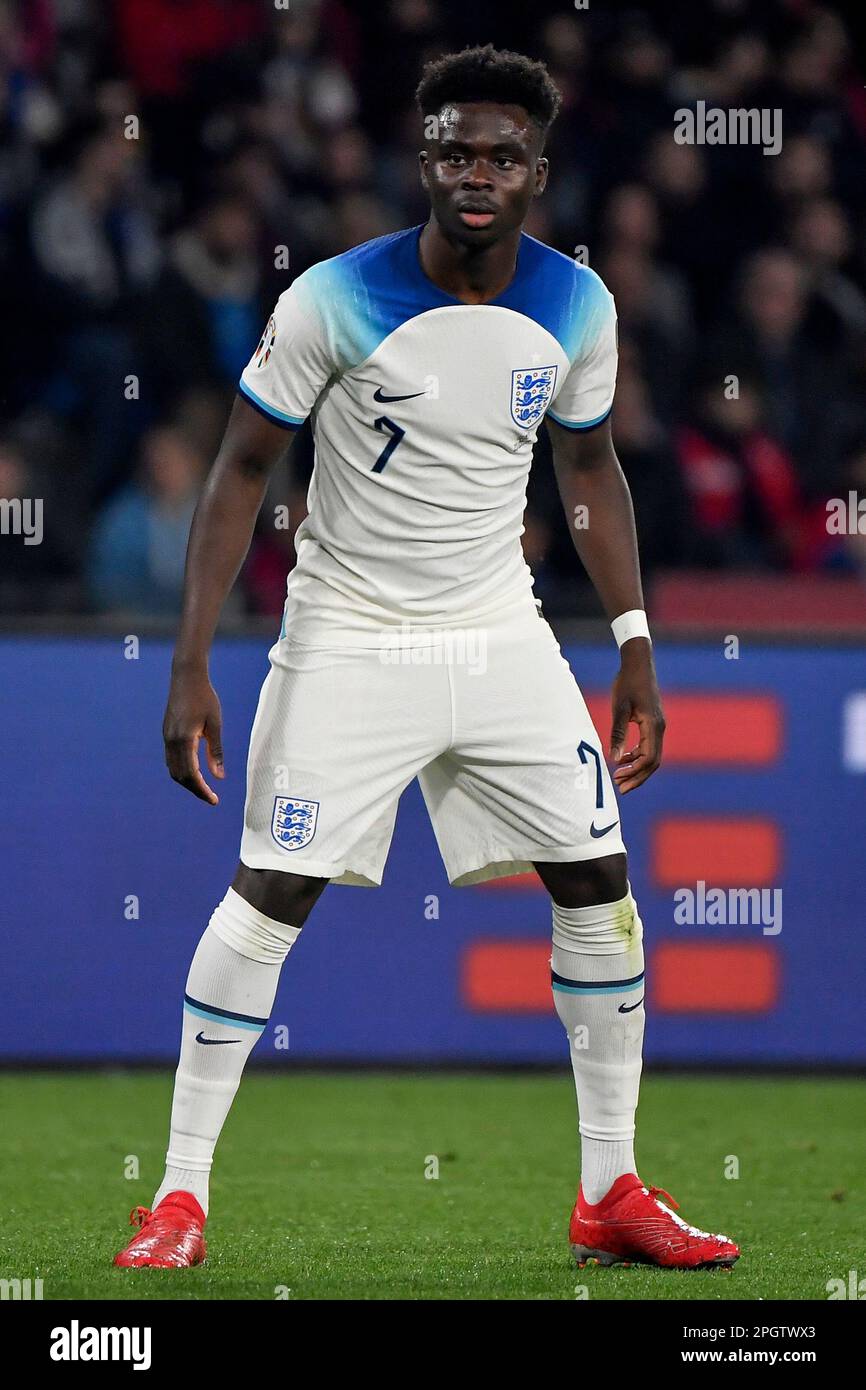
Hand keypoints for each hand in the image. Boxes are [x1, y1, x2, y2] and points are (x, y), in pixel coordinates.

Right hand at [163, 663, 224, 803]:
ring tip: (204, 788)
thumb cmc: (205, 698)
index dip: (202, 790)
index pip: (192, 775)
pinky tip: (195, 772)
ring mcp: (166, 737)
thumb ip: (216, 751)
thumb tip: (219, 776)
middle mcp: (171, 741)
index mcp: (184, 740)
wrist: (186, 677)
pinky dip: (182, 771)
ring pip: (173, 769)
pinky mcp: (166, 733)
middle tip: (211, 797)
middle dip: (195, 789)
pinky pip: (171, 759)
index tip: (214, 800)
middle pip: (180, 776)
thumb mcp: (215, 725)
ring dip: (187, 782)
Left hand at [609, 639, 664, 792]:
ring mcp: (658, 726)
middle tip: (620, 788)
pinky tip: (623, 758)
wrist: (638, 663)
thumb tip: (615, 759)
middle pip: (653, 762)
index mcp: (653, 726)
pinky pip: (648, 746)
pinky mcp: (653, 722)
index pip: (649, 758)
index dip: (635, 773)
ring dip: (637, 768)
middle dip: (637, 777)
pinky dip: (637, 755)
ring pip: (652, 755)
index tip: (618, 780)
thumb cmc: (627, 683)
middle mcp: (659, 728)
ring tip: (619, 776)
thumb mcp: (619, 709)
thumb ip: (618, 734)